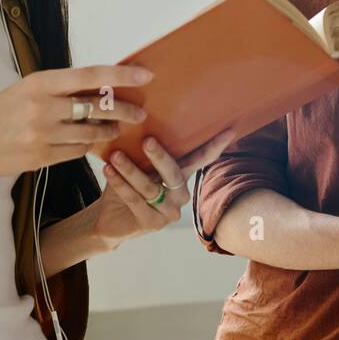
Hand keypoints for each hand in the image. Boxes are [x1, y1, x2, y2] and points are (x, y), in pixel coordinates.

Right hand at [0, 64, 152, 180]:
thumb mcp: (25, 89)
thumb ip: (59, 89)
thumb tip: (98, 88)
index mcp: (39, 83)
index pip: (89, 75)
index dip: (120, 75)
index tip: (145, 75)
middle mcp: (43, 107)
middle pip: (97, 107)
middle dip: (123, 110)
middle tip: (139, 112)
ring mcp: (43, 135)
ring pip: (91, 133)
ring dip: (107, 131)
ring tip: (114, 128)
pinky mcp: (42, 158)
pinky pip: (77, 151)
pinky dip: (88, 146)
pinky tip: (90, 142)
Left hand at [93, 128, 236, 248]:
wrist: (108, 217)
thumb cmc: (125, 183)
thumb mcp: (138, 164)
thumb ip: (146, 149)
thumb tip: (142, 115)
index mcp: (182, 177)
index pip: (200, 160)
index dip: (215, 146)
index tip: (229, 130)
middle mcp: (181, 195)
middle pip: (174, 174)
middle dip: (160, 157)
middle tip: (147, 140)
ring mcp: (169, 213)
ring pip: (150, 187)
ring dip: (130, 170)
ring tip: (115, 156)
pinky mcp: (152, 224)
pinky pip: (135, 200)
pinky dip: (120, 184)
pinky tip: (108, 171)